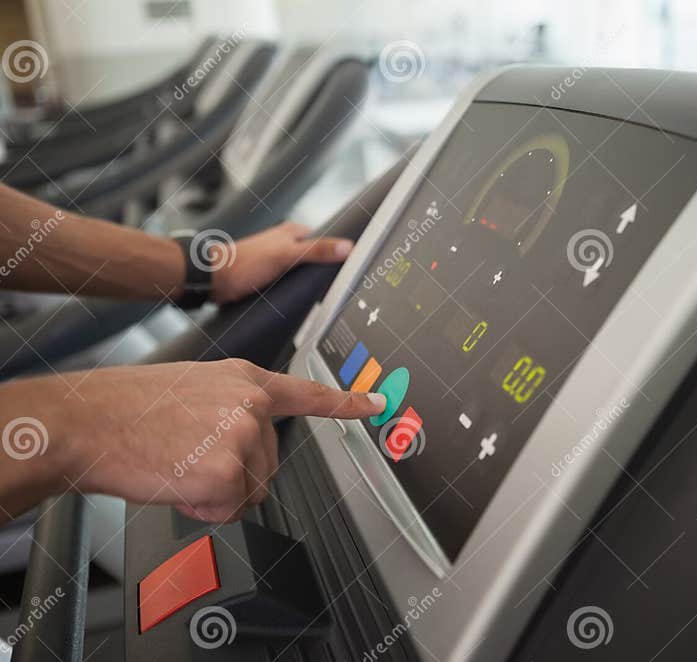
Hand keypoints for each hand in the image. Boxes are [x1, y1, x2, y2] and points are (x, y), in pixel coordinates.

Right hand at [0, 359, 384, 522]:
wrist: (88, 421)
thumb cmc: (129, 408)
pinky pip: (229, 508)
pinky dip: (203, 507)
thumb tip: (249, 439)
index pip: (308, 393)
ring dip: (218, 491)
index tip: (376, 404)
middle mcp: (252, 404)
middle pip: (270, 463)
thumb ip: (232, 407)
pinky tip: (177, 482)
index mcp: (245, 379)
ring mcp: (243, 435)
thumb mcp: (194, 388)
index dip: (347, 402)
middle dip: (234, 473)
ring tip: (179, 464)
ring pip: (252, 490)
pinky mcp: (228, 470)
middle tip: (188, 456)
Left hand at [210, 222, 353, 304]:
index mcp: (294, 232)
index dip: (341, 252)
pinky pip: (295, 281)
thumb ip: (317, 250)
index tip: (355, 264)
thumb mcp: (286, 255)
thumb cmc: (244, 264)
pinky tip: (304, 298)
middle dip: (328, 269)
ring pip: (306, 270)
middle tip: (342, 284)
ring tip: (325, 293)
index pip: (328, 240)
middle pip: (319, 256)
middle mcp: (288, 243)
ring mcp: (280, 260)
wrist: (214, 281)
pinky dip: (301, 289)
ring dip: (313, 281)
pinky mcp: (272, 275)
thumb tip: (347, 247)